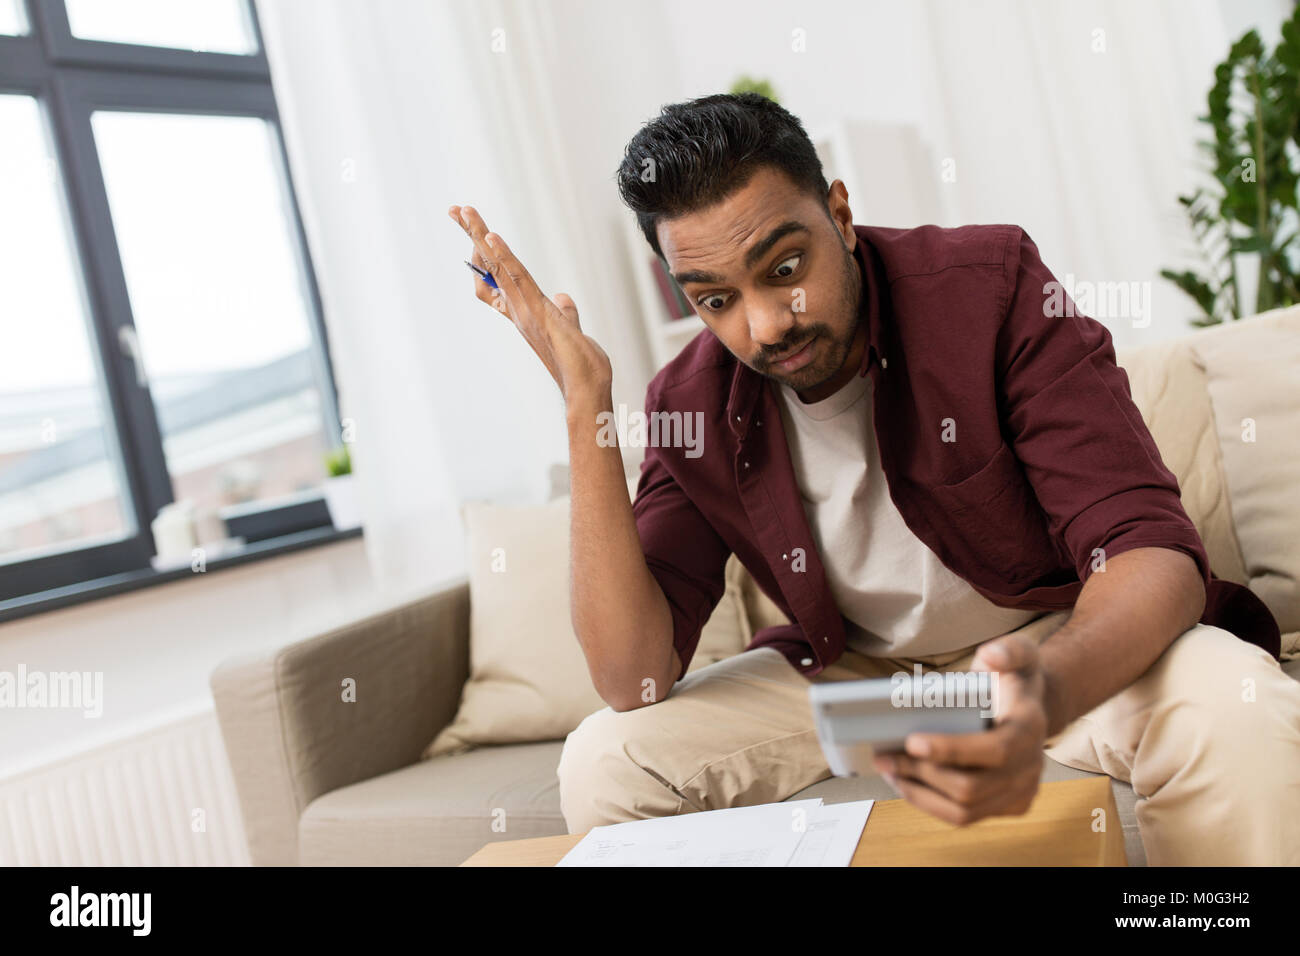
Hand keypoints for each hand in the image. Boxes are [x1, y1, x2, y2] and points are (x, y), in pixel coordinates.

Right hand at [449, 204, 611, 403]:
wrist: (586, 390)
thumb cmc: (580, 366)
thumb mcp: (570, 331)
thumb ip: (565, 313)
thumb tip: (564, 299)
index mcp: (523, 312)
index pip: (496, 279)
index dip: (485, 258)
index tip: (480, 234)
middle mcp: (518, 309)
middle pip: (488, 266)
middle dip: (472, 237)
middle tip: (455, 210)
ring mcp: (524, 309)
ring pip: (497, 266)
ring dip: (479, 236)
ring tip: (464, 211)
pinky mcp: (537, 310)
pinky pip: (516, 278)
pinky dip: (502, 257)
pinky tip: (490, 236)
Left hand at [871, 633, 1047, 824]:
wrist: (1031, 706)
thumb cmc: (1014, 677)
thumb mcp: (1019, 651)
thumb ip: (1008, 650)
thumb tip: (992, 654)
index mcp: (1030, 728)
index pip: (995, 750)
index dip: (953, 749)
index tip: (911, 741)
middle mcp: (1031, 767)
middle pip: (972, 788)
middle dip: (922, 774)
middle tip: (884, 757)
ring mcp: (1020, 792)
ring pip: (965, 811)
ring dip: (920, 794)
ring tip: (888, 771)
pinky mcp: (1007, 806)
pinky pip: (964, 817)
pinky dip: (930, 804)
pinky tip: (905, 783)